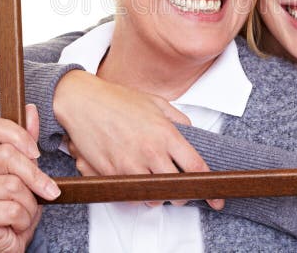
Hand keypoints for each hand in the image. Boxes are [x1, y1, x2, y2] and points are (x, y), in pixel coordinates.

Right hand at [0, 104, 60, 251]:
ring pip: (13, 186)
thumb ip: (27, 141)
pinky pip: (12, 210)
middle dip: (34, 176)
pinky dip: (23, 219)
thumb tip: (31, 110)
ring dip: (29, 203)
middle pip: (7, 156)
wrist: (5, 240)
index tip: (36, 152)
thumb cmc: (14, 203)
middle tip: (48, 191)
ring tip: (24, 210)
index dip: (18, 135)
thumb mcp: (26, 170)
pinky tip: (15, 223)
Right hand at [54, 70, 222, 209]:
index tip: (214, 196)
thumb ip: (178, 119)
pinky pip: (131, 196)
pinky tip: (138, 180)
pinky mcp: (111, 174)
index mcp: (166, 134)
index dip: (207, 184)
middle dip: (184, 193)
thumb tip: (191, 134)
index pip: (195, 167)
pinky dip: (138, 194)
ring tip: (156, 181)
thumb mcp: (156, 102)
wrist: (83, 102)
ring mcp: (130, 165)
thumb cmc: (117, 99)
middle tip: (182, 188)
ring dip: (160, 194)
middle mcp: (150, 152)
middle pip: (178, 188)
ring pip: (155, 196)